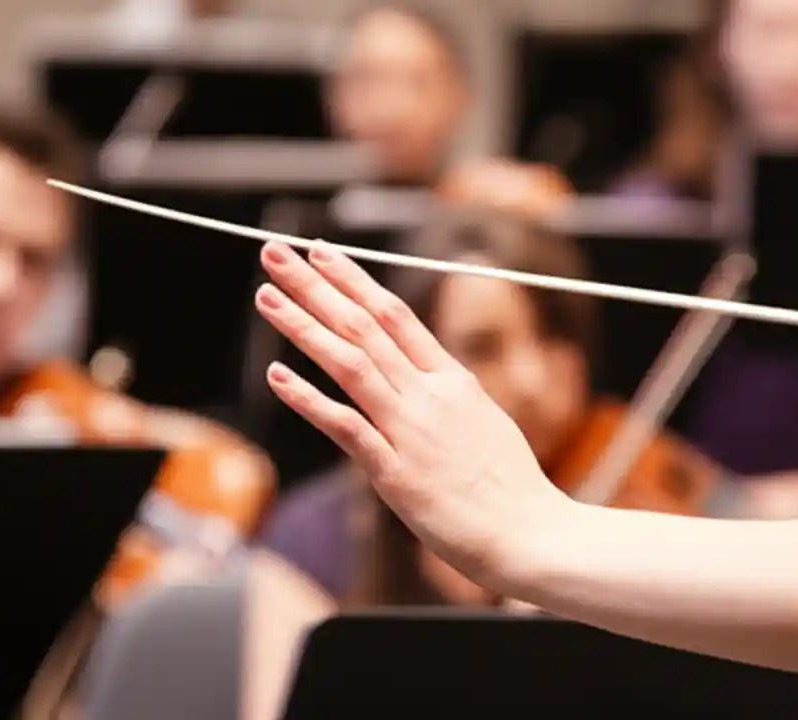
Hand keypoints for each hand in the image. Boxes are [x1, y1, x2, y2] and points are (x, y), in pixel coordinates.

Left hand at [253, 241, 569, 590]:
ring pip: (350, 364)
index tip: (321, 253)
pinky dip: (309, 400)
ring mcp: (412, 431)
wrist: (531, 534)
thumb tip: (425, 379)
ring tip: (266, 296)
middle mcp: (430, 395)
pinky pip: (346, 427)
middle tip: (276, 253)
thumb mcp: (485, 424)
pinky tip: (277, 376)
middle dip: (316, 286)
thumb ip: (449, 398)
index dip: (353, 280)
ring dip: (304, 326)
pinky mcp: (396, 473)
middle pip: (365, 326)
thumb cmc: (511, 488)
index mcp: (454, 380)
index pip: (395, 315)